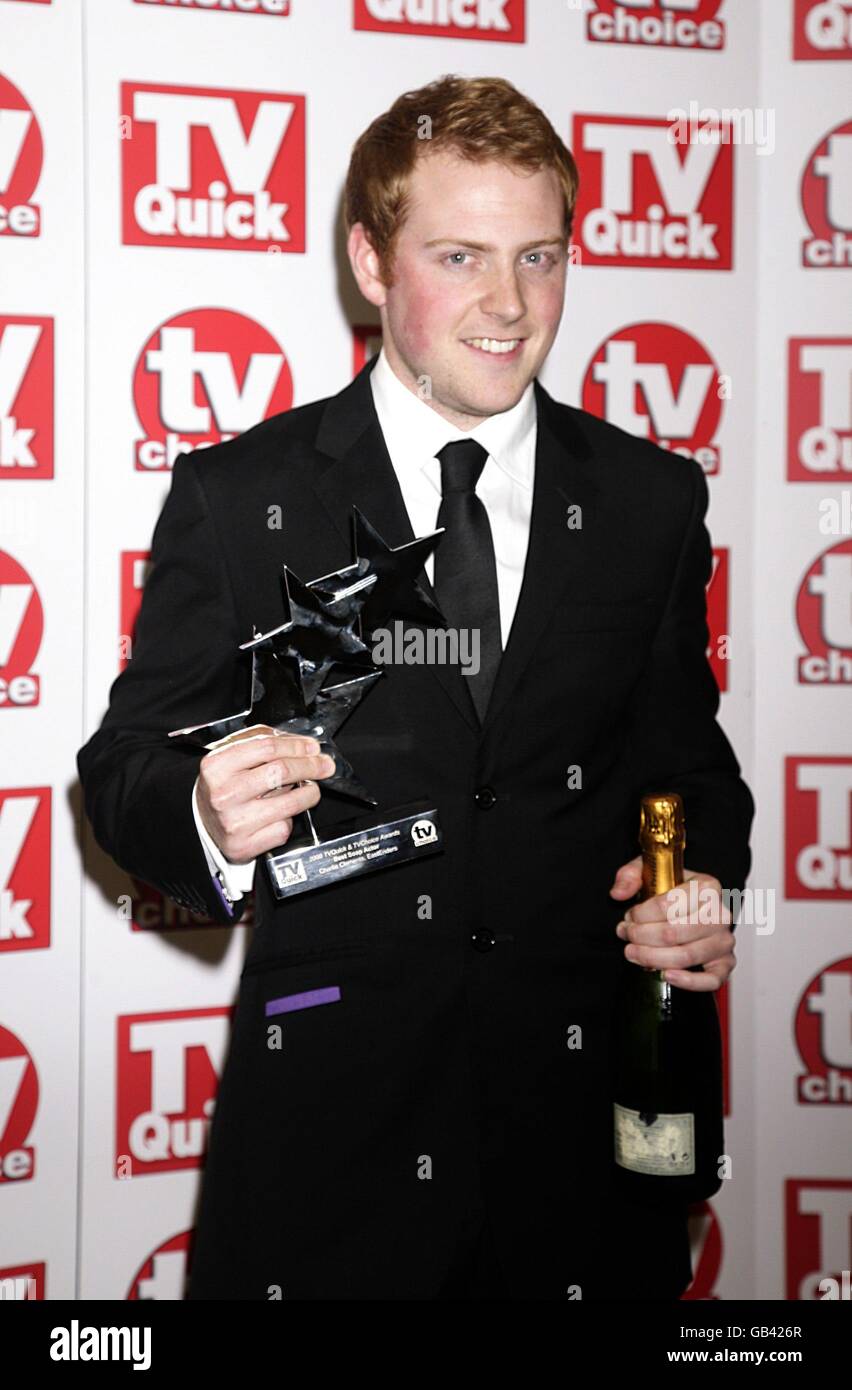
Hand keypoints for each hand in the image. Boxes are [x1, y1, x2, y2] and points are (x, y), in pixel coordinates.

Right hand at [196, 726, 335, 863]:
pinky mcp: (245, 845)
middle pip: (281, 772)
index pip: (267, 747)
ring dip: (309, 793)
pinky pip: (283, 828)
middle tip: (323, 765)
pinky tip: (283, 813)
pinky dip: (290, 819)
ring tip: (311, 789)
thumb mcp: (229, 758)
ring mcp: (234, 821)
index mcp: (217, 766)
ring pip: (290, 802)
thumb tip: (298, 742)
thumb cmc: (222, 788)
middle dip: (311, 766)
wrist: (202, 825)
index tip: (312, 747)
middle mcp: (224, 794)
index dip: (297, 745)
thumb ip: (260, 742)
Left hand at [609, 856, 734, 990]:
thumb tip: (618, 894)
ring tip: (633, 953)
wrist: (692, 908)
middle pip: (672, 933)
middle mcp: (720, 914)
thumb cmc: (671, 891)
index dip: (640, 915)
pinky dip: (688, 982)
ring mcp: (724, 941)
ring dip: (652, 958)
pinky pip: (711, 980)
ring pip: (685, 956)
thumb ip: (630, 875)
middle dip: (640, 937)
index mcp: (707, 887)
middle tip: (627, 935)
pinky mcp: (725, 964)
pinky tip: (665, 975)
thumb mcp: (648, 872)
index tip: (630, 917)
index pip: (668, 905)